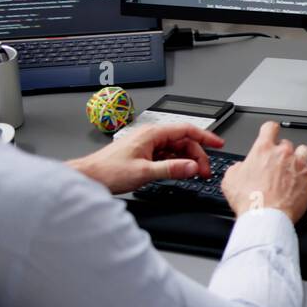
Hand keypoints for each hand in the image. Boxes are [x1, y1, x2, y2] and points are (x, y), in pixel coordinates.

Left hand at [67, 122, 224, 194]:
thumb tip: (193, 167)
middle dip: (197, 155)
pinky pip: (166, 156)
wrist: (88, 176)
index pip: (186, 130)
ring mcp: (147, 145)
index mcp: (152, 134)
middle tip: (204, 171)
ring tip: (194, 174)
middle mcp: (150, 137)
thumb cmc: (108, 171)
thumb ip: (171, 169)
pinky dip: (175, 164)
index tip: (218, 143)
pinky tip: (179, 173)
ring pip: (175, 149)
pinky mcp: (143, 155)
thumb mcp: (144, 172)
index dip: (205, 136)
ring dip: (186, 161)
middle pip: (182, 141)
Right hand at [221, 121, 306, 222]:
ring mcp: (298, 165)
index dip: (270, 130)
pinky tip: (303, 180)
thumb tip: (240, 168)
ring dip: (299, 157)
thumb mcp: (230, 180)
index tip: (270, 134)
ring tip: (293, 168)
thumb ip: (237, 168)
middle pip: (287, 142)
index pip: (270, 127)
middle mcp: (283, 153)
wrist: (265, 217)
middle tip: (277, 164)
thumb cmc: (249, 200)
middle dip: (282, 151)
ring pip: (304, 150)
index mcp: (263, 150)